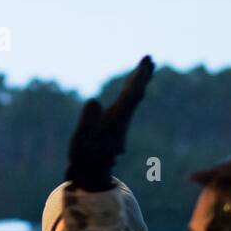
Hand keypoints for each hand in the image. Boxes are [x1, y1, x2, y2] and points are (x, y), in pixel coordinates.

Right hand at [66, 56, 153, 191]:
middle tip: (149, 58)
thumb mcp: (81, 140)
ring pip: (134, 96)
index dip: (136, 82)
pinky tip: (134, 79)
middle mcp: (122, 120)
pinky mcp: (116, 121)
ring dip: (140, 79)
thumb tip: (94, 101)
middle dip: (142, 76)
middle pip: (136, 94)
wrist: (92, 172)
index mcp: (115, 122)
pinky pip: (128, 100)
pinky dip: (133, 87)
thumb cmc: (84, 157)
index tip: (143, 69)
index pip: (129, 98)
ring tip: (147, 63)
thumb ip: (87, 120)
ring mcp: (120, 120)